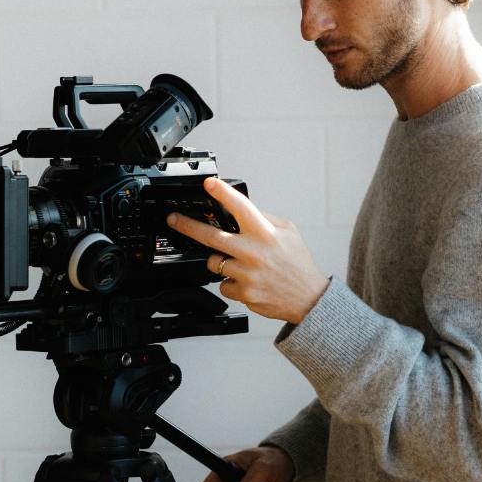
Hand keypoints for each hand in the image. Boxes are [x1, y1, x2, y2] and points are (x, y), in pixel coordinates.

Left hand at [166, 177, 329, 324]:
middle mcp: (253, 252)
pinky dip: (230, 282)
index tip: (208, 184)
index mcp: (265, 233)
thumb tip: (243, 207)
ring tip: (240, 263)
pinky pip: (222, 284)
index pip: (241, 207)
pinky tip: (247, 281)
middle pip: (211, 236)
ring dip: (220, 261)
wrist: (308, 298)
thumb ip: (265, 218)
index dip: (222, 193)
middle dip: (187, 226)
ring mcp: (246, 273)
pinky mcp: (243, 292)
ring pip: (214, 262)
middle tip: (173, 219)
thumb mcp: (289, 232)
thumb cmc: (298, 263)